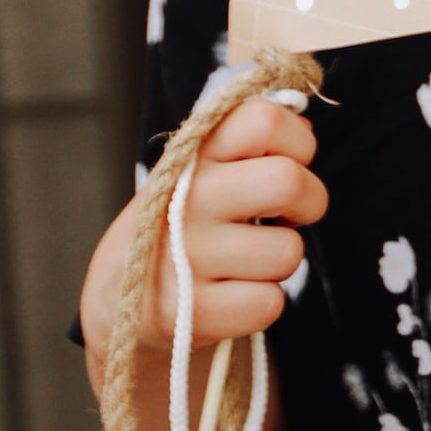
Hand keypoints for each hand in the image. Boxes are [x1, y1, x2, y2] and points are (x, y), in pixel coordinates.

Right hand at [147, 94, 327, 344]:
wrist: (120, 298)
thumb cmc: (182, 219)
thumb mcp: (198, 167)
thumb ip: (244, 139)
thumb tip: (300, 118)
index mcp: (193, 155)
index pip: (264, 119)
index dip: (297, 140)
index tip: (286, 161)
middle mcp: (186, 199)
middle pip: (288, 182)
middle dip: (310, 201)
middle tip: (288, 214)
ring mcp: (186, 257)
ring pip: (288, 252)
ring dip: (280, 259)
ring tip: (249, 258)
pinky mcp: (191, 312)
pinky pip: (270, 302)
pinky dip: (261, 302)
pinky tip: (233, 293)